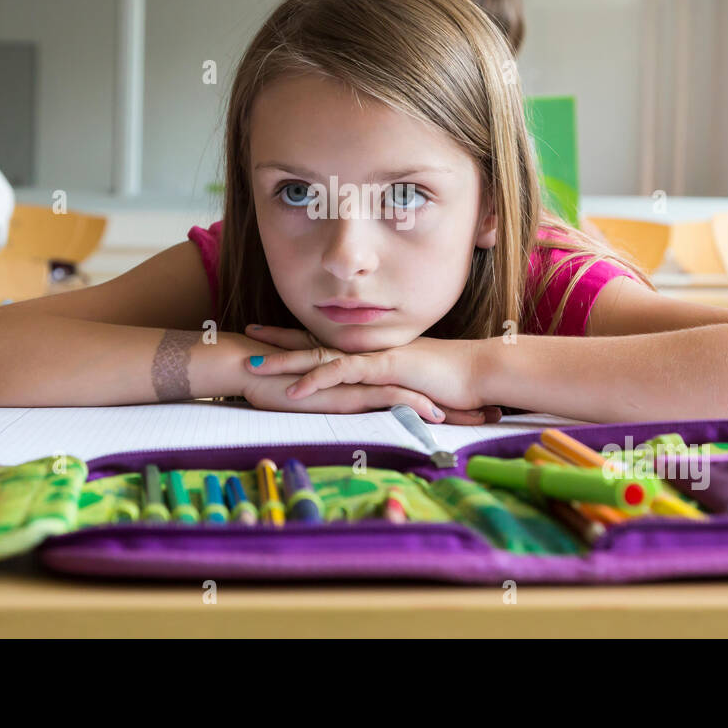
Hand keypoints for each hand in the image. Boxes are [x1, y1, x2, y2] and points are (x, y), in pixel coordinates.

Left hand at [242, 324, 500, 425]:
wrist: (480, 372)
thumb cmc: (453, 380)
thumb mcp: (414, 383)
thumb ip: (393, 386)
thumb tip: (380, 395)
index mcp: (373, 351)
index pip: (328, 342)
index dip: (297, 337)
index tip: (269, 333)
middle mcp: (369, 349)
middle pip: (316, 342)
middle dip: (279, 338)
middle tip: (246, 334)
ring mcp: (376, 357)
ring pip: (322, 356)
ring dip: (286, 360)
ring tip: (254, 366)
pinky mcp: (386, 369)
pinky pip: (344, 373)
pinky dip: (317, 380)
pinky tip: (294, 389)